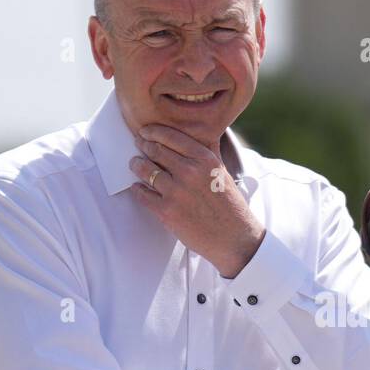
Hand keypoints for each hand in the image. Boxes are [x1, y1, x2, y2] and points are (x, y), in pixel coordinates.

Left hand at [130, 124, 263, 275]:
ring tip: (135, 164)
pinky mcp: (167, 211)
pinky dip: (137, 189)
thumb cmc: (230, 206)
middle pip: (155, 150)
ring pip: (145, 170)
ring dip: (137, 165)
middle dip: (143, 145)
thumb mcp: (222, 172)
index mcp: (205, 159)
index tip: (145, 131)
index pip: (171, 137)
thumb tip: (198, 135)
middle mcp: (189, 171)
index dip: (153, 132)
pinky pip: (142, 194)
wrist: (235, 238)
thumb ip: (207, 154)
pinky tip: (138, 187)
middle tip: (138, 144)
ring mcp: (176, 191)